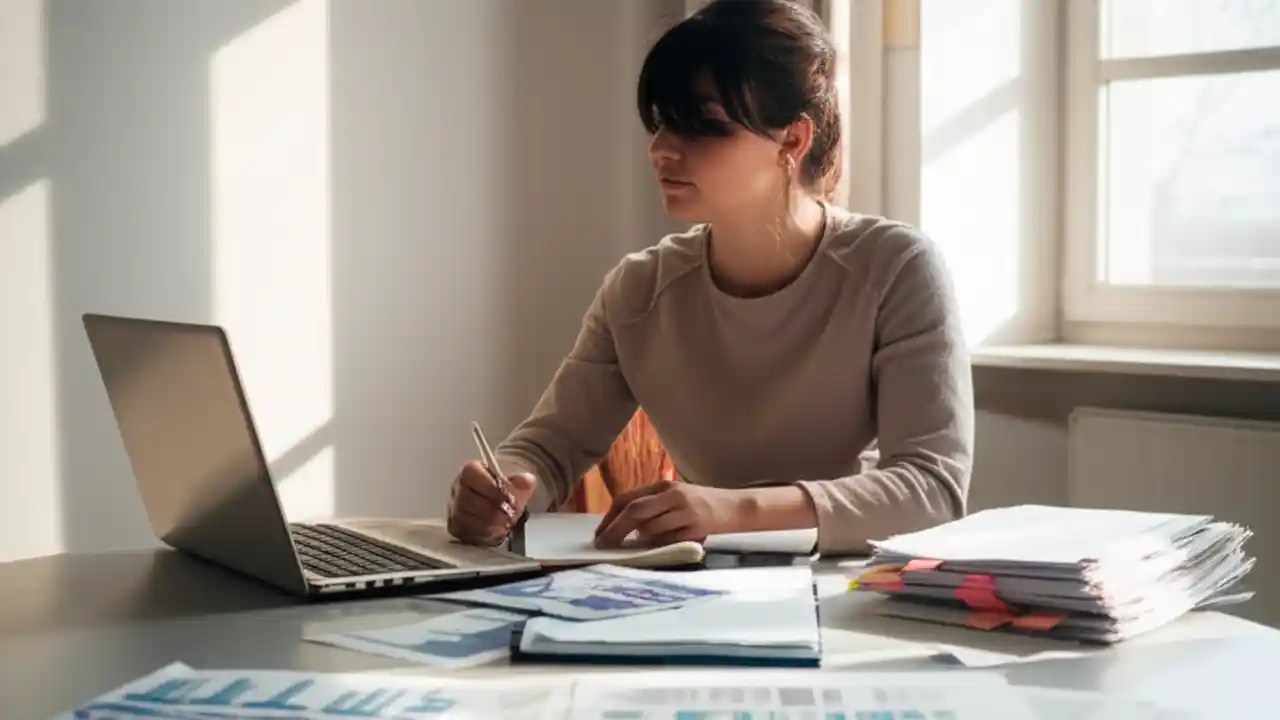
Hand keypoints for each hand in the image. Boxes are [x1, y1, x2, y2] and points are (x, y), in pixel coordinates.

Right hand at [447, 460, 537, 545]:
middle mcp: (457, 490)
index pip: (472, 475)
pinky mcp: (456, 529)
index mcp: (469, 472)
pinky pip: (470, 535)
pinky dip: (488, 535)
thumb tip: (526, 481)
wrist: (494, 505)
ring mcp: (454, 511)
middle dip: (496, 510)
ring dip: (493, 523)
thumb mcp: (515, 482)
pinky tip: (498, 529)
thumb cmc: (501, 492)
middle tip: (512, 513)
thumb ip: (521, 481)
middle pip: (470, 501)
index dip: (493, 488)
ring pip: (469, 520)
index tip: (510, 497)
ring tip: (507, 521)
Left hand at [593, 474, 743, 547]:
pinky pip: (669, 542)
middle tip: (603, 545)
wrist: (736, 507)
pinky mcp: (697, 528)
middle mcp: (673, 495)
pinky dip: (662, 546)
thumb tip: (621, 527)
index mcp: (664, 486)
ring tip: (647, 544)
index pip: (628, 499)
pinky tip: (666, 545)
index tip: (600, 534)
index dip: (610, 517)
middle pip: (635, 511)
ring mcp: (686, 512)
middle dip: (615, 530)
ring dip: (643, 541)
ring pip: (651, 530)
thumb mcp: (675, 497)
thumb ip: (652, 507)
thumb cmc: (701, 504)